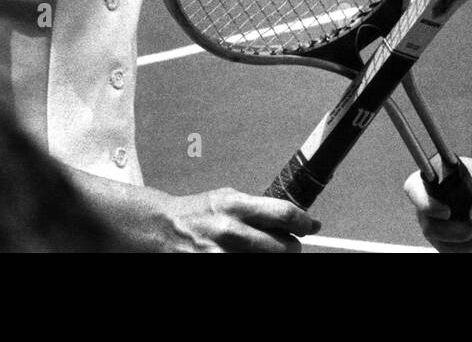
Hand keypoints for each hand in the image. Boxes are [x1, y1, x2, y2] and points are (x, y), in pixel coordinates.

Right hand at [156, 188, 320, 252]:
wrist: (160, 227)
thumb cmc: (197, 212)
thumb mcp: (228, 198)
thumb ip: (260, 208)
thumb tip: (298, 219)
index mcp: (235, 205)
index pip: (283, 213)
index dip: (304, 222)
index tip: (310, 226)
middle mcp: (230, 230)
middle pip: (282, 247)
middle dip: (292, 248)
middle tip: (290, 246)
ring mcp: (220, 254)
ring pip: (268, 263)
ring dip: (274, 259)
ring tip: (266, 253)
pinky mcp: (212, 267)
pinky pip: (247, 272)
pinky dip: (255, 266)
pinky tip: (248, 258)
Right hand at [403, 155, 471, 252]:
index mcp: (433, 179)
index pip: (413, 189)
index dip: (426, 204)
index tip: (447, 212)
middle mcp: (428, 205)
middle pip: (431, 229)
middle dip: (462, 232)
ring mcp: (436, 226)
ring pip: (445, 247)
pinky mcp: (448, 242)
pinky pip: (457, 256)